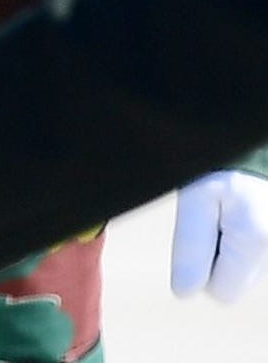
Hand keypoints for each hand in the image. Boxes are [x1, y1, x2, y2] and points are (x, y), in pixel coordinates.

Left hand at [173, 168, 267, 300]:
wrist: (253, 149)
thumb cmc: (219, 169)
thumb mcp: (194, 200)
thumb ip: (190, 246)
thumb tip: (185, 293)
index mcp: (255, 241)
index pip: (222, 294)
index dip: (203, 270)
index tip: (205, 233)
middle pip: (239, 285)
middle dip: (222, 261)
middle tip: (219, 221)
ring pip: (251, 274)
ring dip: (237, 251)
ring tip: (236, 216)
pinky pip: (260, 262)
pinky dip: (250, 245)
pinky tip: (250, 220)